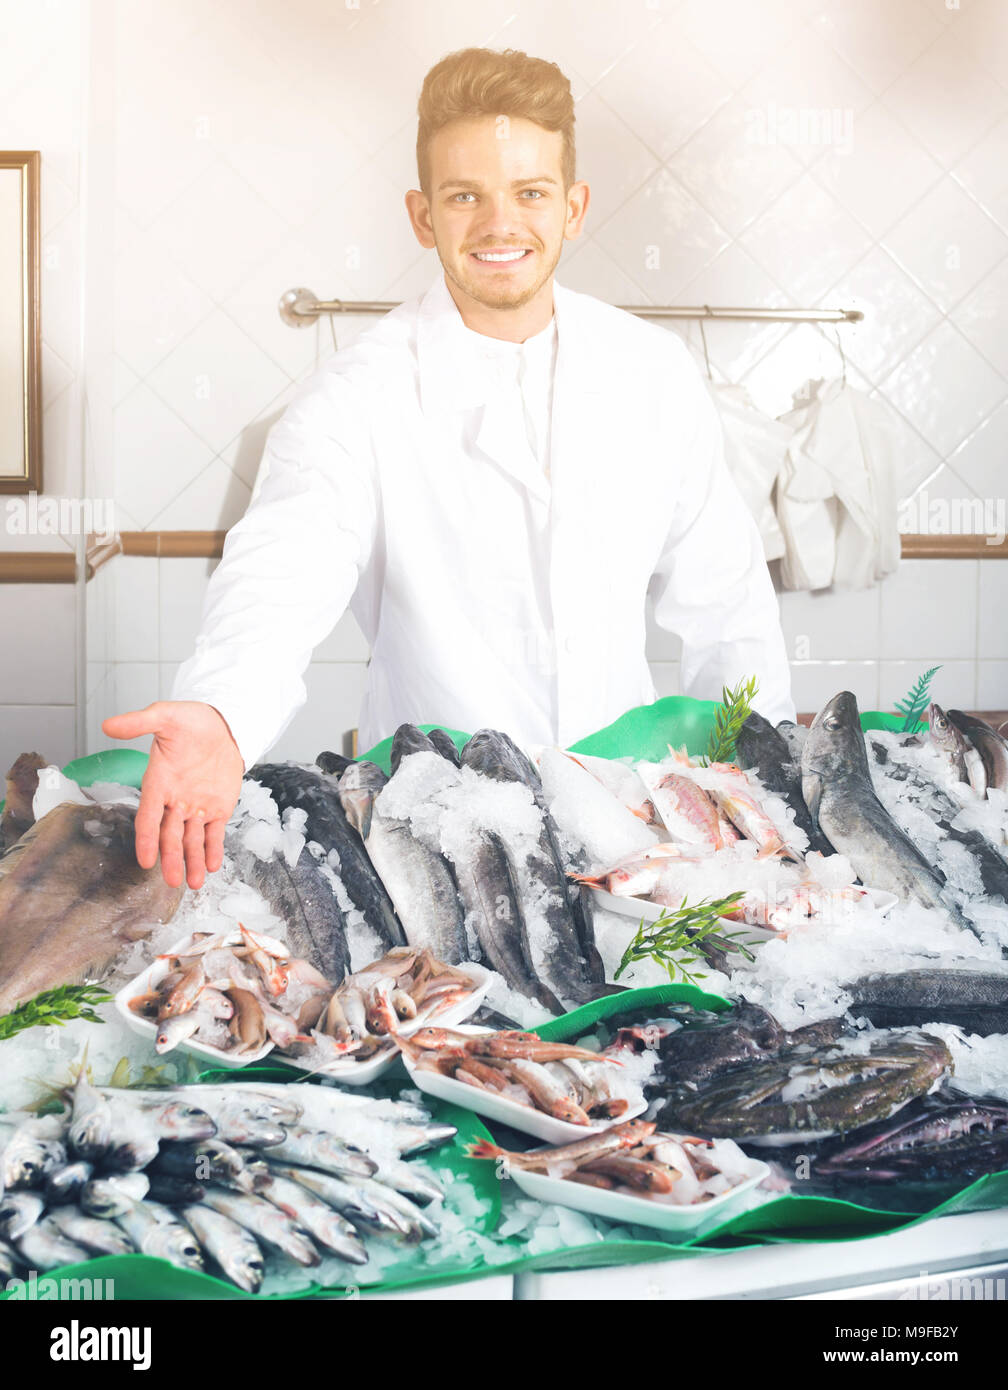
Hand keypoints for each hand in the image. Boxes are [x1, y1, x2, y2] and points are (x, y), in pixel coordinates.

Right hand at [102, 701, 244, 890]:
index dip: (145, 839)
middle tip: (170, 882)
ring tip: (195, 883)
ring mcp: (196, 806)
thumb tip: (108, 724)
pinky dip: (213, 849)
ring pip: (191, 840)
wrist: (222, 723)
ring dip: (192, 861)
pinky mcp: (217, 807)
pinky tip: (211, 865)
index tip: (144, 860)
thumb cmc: (191, 720)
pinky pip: (214, 834)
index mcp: (158, 783)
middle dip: (171, 859)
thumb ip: (139, 722)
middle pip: (170, 836)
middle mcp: (174, 800)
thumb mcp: (165, 715)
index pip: (148, 817)